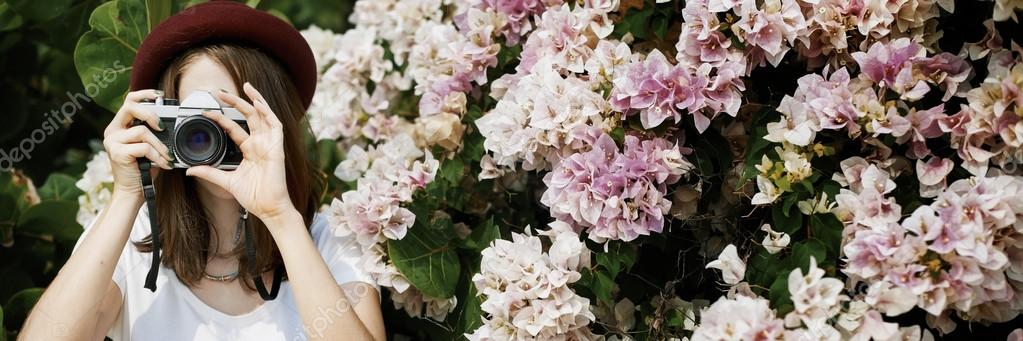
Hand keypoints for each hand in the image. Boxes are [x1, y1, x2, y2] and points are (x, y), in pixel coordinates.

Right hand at [103, 89, 173, 197]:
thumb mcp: (149, 145)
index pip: (129, 101)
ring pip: (142, 131)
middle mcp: (113, 131)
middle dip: (151, 114)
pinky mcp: (117, 153)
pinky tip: (164, 164)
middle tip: (163, 128)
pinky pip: (143, 147)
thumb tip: (172, 121)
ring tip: (168, 156)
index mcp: (120, 126)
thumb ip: (153, 132)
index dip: (144, 94)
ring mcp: (112, 141)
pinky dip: (157, 156)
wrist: (133, 191)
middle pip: (130, 107)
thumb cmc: (144, 168)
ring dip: (160, 145)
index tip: (159, 95)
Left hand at [185, 83, 296, 224]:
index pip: (234, 128)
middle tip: (220, 92)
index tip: (206, 112)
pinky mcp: (278, 147)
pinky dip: (268, 112)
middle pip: (249, 116)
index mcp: (250, 150)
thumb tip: (190, 170)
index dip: (221, 118)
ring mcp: (269, 144)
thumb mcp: (226, 182)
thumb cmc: (254, 197)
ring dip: (255, 100)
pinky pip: (275, 125)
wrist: (268, 208)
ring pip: (263, 116)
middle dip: (235, 102)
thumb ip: (209, 173)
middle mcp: (260, 144)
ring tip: (244, 87)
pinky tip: (258, 103)